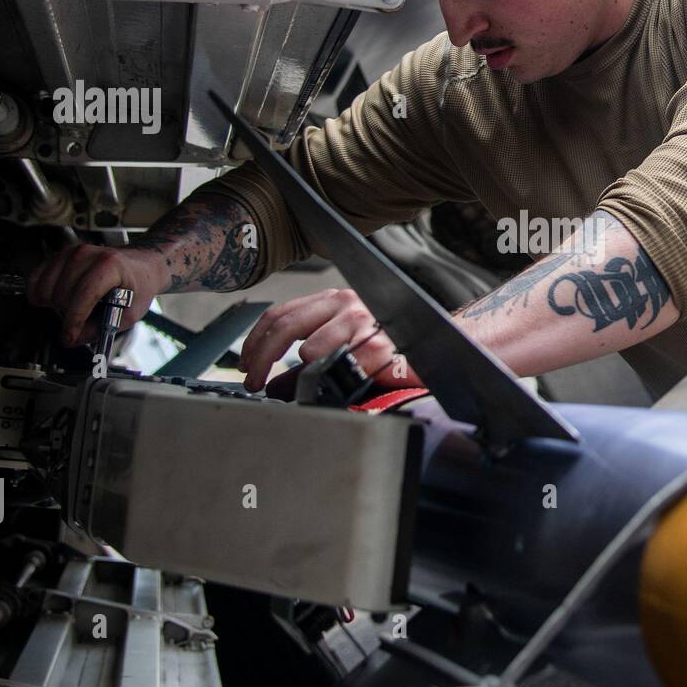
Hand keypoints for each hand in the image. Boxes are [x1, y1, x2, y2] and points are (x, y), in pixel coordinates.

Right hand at [26, 244, 167, 345]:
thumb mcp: (129, 314)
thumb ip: (100, 329)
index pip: (84, 295)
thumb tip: (72, 339)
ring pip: (45, 289)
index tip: (69, 336)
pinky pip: (35, 280)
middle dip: (68, 314)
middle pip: (62, 295)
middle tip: (81, 319)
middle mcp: (88, 255)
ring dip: (54, 305)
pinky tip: (55, 300)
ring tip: (72, 307)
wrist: (139, 267)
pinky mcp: (59, 256)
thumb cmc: (136, 286)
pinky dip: (40, 295)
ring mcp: (71, 253)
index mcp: (110, 266)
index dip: (74, 320)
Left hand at [238, 287, 419, 392]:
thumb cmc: (390, 347)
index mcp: (334, 300)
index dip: (255, 342)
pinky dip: (333, 383)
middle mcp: (347, 304)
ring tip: (306, 386)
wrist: (440, 349)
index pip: (280, 314)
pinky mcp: (379, 348)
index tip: (245, 366)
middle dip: (261, 358)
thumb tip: (273, 385)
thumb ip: (306, 360)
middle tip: (252, 382)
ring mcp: (363, 323)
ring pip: (310, 350)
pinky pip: (340, 370)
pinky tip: (342, 386)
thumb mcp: (343, 344)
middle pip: (285, 326)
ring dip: (302, 374)